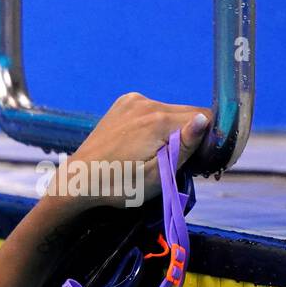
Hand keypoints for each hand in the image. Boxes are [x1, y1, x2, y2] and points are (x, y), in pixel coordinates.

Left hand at [57, 93, 211, 208]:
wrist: (78, 181)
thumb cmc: (118, 186)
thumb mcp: (156, 175)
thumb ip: (183, 146)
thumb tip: (204, 119)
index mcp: (158, 119)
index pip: (204, 118)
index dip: (206, 139)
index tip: (196, 159)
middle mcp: (146, 102)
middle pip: (187, 113)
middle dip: (187, 135)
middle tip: (171, 160)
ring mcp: (132, 100)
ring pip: (170, 111)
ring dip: (170, 129)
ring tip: (152, 153)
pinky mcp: (122, 103)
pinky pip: (152, 109)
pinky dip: (154, 124)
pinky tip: (141, 142)